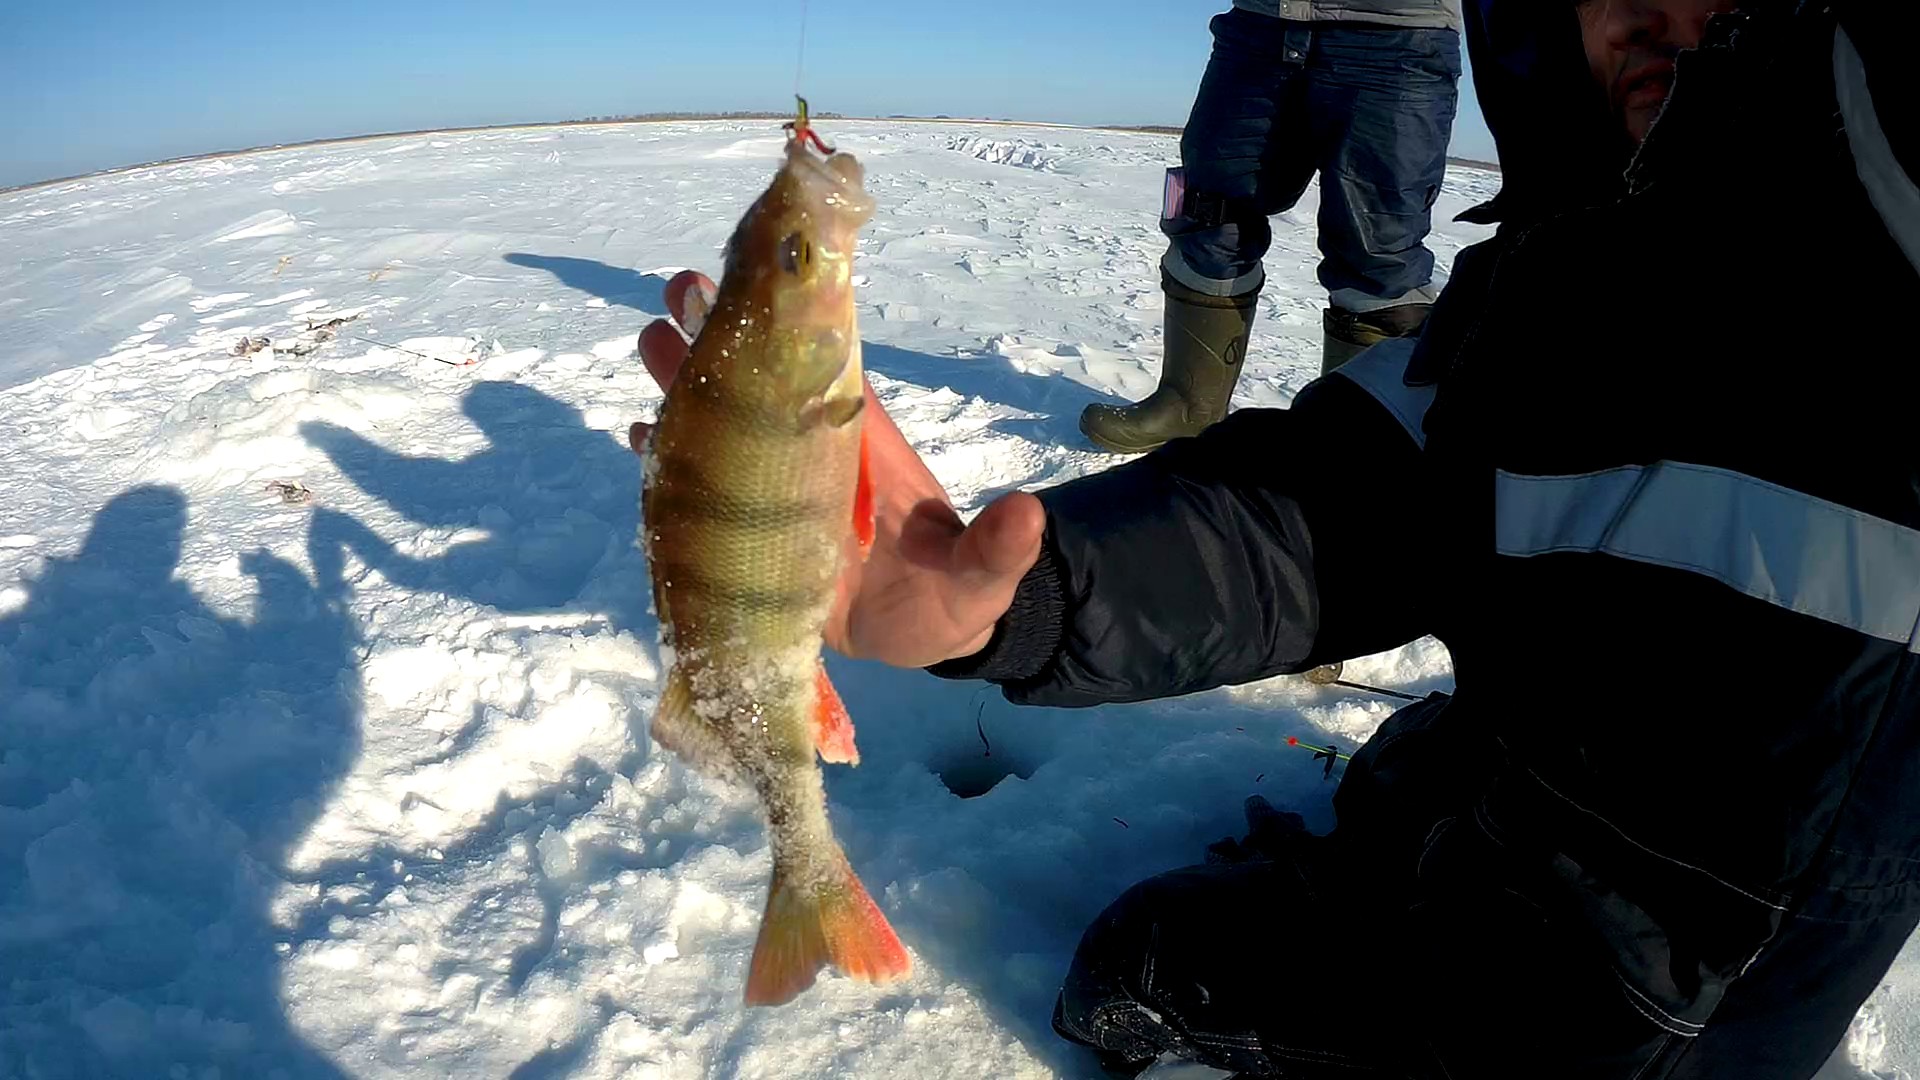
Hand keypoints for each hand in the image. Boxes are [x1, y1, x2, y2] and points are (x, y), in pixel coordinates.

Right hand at [631, 270, 1045, 667]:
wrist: (920, 636)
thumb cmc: (951, 592)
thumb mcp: (979, 576)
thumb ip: (997, 549)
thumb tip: (1028, 515)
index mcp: (862, 435)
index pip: (823, 359)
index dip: (792, 315)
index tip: (759, 274)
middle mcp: (810, 445)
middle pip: (758, 375)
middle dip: (719, 329)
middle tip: (679, 294)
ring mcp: (772, 484)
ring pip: (720, 417)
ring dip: (683, 377)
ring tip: (652, 340)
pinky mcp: (744, 529)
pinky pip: (698, 484)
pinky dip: (668, 459)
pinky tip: (640, 438)